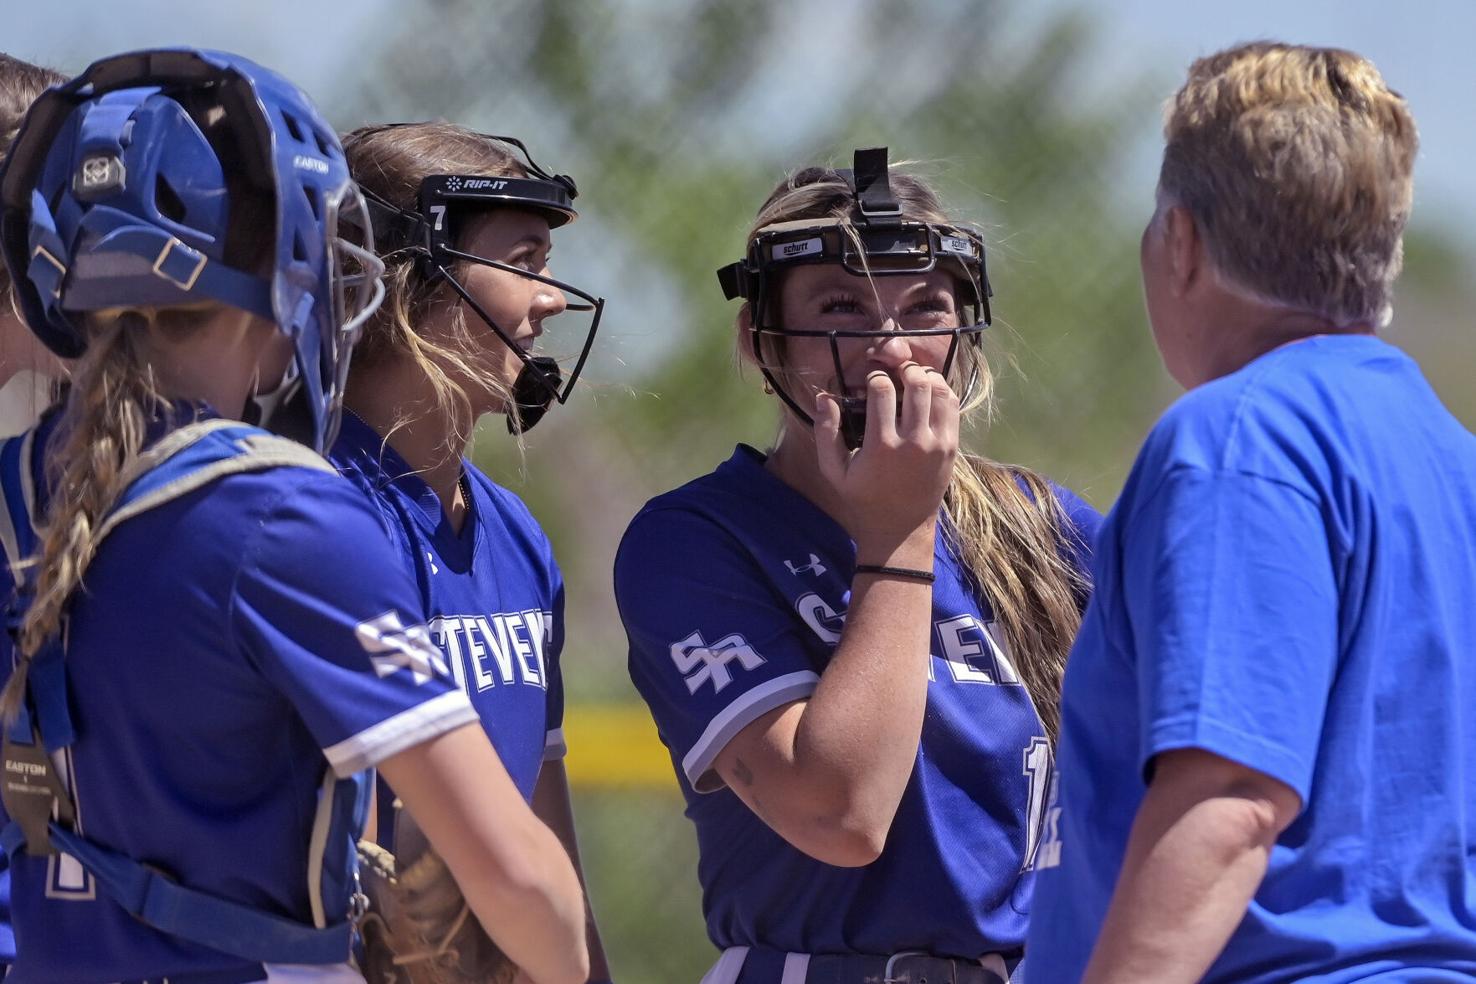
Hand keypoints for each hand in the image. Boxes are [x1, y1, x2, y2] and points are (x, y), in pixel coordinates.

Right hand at [813, 363, 958, 561]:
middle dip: (904, 369)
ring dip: (926, 376)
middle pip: (916, 384)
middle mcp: (913, 442)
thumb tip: (824, 396)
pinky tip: (928, 392)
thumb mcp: (834, 471)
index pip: (882, 390)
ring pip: (939, 390)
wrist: (900, 529)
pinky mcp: (951, 447)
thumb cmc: (862, 498)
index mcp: (881, 446)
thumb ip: (825, 433)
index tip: (871, 381)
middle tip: (895, 370)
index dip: (875, 377)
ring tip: (913, 377)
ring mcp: (937, 444)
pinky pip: (952, 406)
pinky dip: (942, 390)